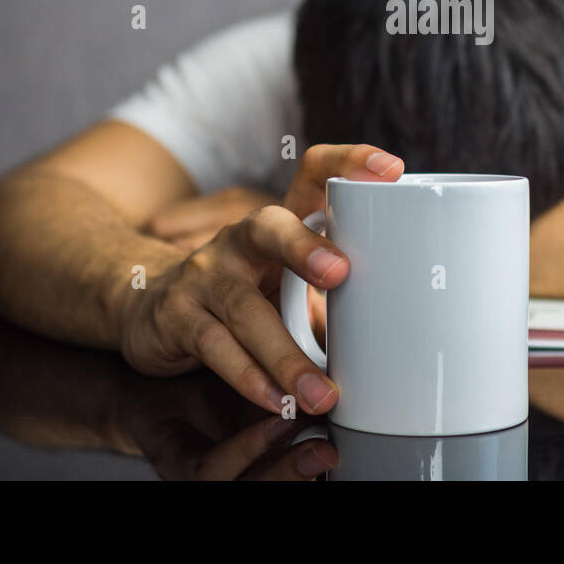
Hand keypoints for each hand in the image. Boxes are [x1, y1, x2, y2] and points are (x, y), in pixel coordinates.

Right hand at [118, 144, 403, 415]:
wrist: (153, 311)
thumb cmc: (245, 296)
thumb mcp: (287, 281)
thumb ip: (335, 291)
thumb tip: (409, 318)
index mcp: (280, 225)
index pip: (314, 174)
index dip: (350, 162)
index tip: (391, 169)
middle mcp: (241, 239)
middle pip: (270, 228)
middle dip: (303, 247)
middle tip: (341, 273)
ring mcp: (205, 274)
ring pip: (246, 309)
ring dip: (286, 355)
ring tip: (322, 394)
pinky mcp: (178, 314)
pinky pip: (216, 347)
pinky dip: (250, 378)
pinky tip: (276, 400)